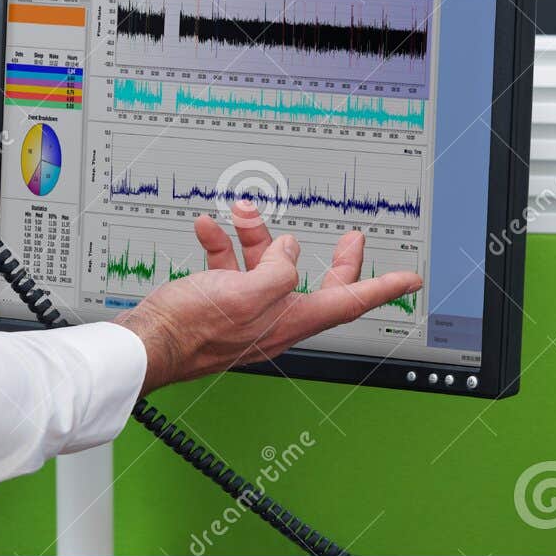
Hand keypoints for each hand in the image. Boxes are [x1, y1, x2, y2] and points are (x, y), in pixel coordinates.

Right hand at [117, 200, 422, 391]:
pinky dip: (221, 244)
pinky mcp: (216, 304)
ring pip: (266, 266)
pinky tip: (208, 228)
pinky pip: (228, 268)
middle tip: (353, 236)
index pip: (350, 301)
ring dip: (257, 234)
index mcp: (290, 319)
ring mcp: (244, 311)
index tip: (410, 280)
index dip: (384, 288)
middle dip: (334, 256)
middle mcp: (272, 318)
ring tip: (243, 210)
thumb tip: (289, 251)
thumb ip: (280, 269)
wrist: (144, 345)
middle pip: (315, 282)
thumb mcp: (250, 292)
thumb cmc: (193, 329)